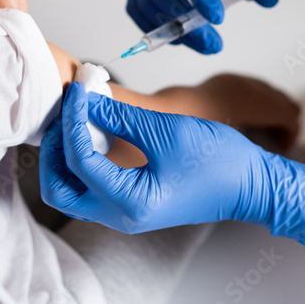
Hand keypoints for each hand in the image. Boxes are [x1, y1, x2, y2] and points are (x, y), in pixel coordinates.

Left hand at [40, 83, 304, 247]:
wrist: (251, 186)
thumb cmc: (219, 162)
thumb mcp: (168, 132)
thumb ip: (120, 118)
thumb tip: (85, 99)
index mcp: (129, 202)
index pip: (78, 159)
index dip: (72, 118)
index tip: (78, 89)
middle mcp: (119, 215)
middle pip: (58, 186)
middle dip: (53, 147)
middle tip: (66, 111)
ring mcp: (123, 212)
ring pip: (69, 188)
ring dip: (64, 153)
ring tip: (78, 117)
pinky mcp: (129, 202)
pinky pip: (89, 184)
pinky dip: (81, 158)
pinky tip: (94, 129)